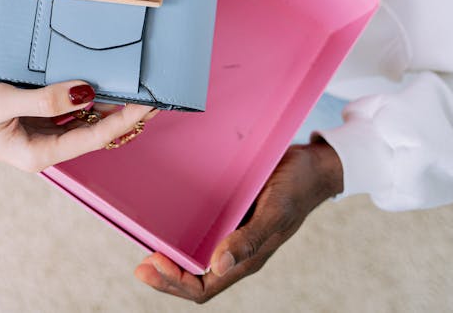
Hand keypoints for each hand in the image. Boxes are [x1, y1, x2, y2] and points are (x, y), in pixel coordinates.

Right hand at [0, 79, 155, 171]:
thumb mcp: (2, 102)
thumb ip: (45, 100)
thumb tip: (85, 92)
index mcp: (39, 154)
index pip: (95, 137)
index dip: (125, 120)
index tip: (149, 103)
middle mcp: (43, 146)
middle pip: (93, 129)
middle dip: (122, 111)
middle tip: (150, 89)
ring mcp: (38, 132)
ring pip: (81, 118)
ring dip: (103, 101)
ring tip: (130, 82)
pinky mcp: (30, 117)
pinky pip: (65, 107)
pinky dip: (82, 94)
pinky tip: (94, 79)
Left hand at [134, 140, 342, 302]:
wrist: (313, 164)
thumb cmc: (297, 187)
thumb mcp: (275, 211)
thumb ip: (249, 240)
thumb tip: (218, 268)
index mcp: (247, 259)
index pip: (205, 287)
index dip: (176, 283)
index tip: (152, 263)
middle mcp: (236, 251)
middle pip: (195, 280)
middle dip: (165, 278)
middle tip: (139, 266)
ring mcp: (232, 235)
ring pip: (195, 260)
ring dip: (170, 261)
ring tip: (146, 251)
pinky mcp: (230, 216)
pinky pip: (201, 235)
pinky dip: (181, 236)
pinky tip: (165, 225)